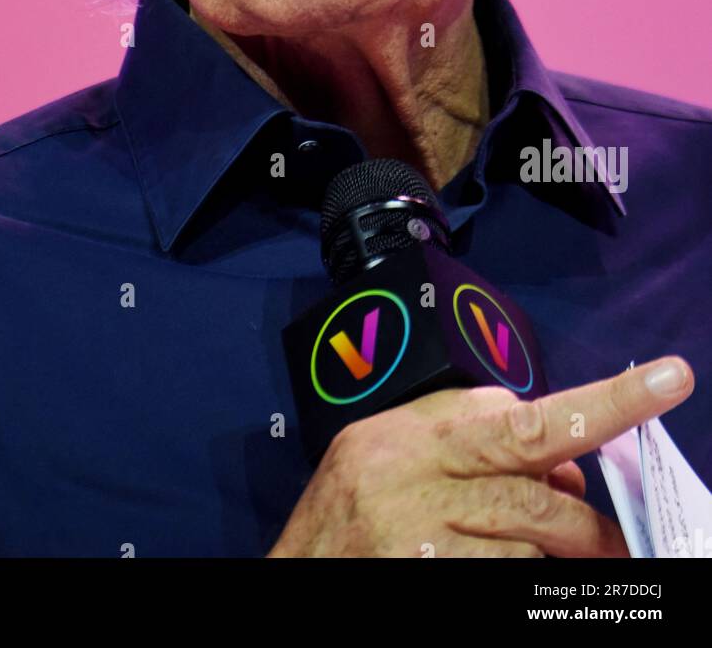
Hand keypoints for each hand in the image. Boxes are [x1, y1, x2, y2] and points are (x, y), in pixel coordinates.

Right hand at [266, 355, 693, 557]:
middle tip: (616, 545)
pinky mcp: (425, 578)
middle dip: (590, 521)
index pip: (527, 414)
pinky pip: (505, 579)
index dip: (607, 401)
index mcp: (416, 433)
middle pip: (538, 489)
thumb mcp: (388, 449)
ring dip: (563, 554)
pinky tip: (530, 575)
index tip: (669, 382)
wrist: (292, 578)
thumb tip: (555, 446)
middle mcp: (416, 477)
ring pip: (528, 539)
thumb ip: (464, 431)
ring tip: (579, 567)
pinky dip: (528, 578)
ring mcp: (419, 536)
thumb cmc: (343, 516)